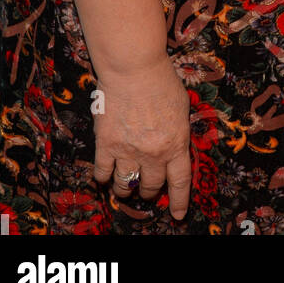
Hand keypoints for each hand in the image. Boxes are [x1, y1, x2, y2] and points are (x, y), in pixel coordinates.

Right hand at [93, 55, 192, 220]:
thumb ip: (178, 131)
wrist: (133, 67)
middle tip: (148, 189)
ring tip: (126, 186)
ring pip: (126, 185)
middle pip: (151, 186)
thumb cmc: (161, 80)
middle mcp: (153, 153)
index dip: (179, 202)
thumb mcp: (181, 107)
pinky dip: (103, 177)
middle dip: (150, 191)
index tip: (177, 215)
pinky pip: (102, 172)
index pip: (180, 182)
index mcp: (176, 143)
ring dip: (126, 189)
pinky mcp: (106, 144)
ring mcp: (128, 151)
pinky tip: (105, 175)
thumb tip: (175, 146)